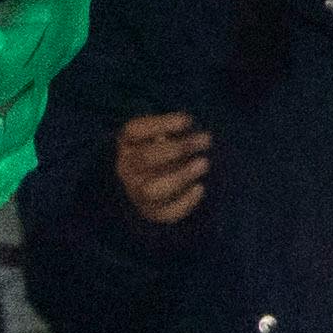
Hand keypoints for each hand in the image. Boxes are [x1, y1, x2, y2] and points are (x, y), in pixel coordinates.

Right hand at [111, 111, 214, 230]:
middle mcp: (127, 168)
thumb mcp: (165, 133)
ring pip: (151, 190)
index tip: (187, 120)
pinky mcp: (153, 212)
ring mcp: (136, 192)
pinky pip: (165, 213)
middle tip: (205, 139)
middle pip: (144, 159)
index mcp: (127, 143)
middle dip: (178, 148)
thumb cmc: (167, 150)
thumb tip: (184, 124)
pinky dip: (184, 202)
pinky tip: (200, 187)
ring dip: (180, 176)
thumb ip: (171, 128)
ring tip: (204, 163)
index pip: (133, 130)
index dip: (160, 124)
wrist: (160, 182)